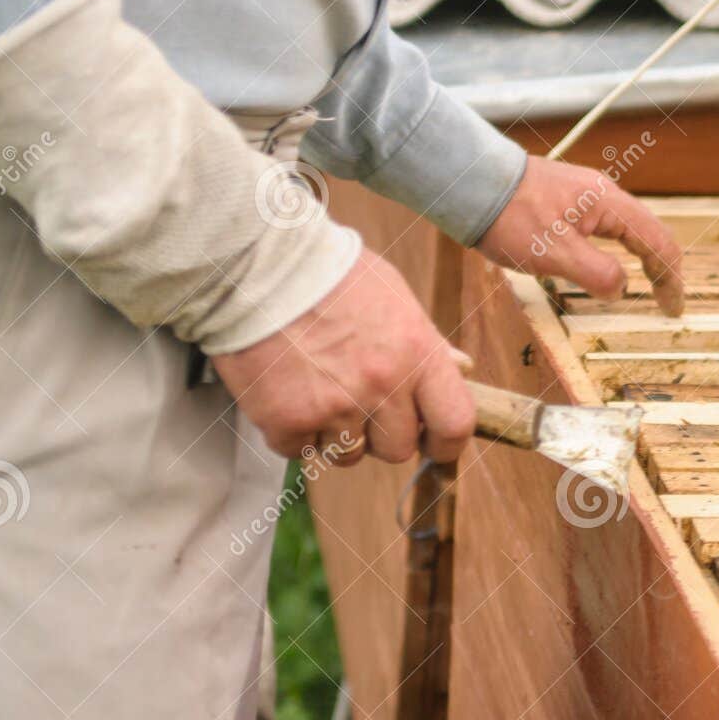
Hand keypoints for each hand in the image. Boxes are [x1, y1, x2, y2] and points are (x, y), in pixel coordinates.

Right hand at [211, 249, 474, 464]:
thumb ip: (427, 343)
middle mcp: (382, 385)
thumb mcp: (395, 298)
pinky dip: (293, 432)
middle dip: (381, 433)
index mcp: (416, 353)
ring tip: (316, 388)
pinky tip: (285, 392)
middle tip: (358, 400)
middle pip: (399, 449)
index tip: (434, 443)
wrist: (257, 264)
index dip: (446, 442)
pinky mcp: (287, 421)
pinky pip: (301, 451)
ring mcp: (334, 406)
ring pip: (348, 455)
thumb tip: (461, 370)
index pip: (454, 423)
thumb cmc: (330, 275)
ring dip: (335, 434)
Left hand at [478, 155, 683, 315]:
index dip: (670, 277)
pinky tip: (613, 265)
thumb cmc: (509, 216)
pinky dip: (621, 250)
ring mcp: (586, 195)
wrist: (470, 182)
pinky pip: (608, 228)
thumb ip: (595, 273)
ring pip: (629, 230)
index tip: (673, 308)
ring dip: (644, 259)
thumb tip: (620, 289)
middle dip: (664, 268)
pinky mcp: (568, 201)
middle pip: (649, 232)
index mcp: (608, 203)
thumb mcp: (554, 253)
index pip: (657, 241)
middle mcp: (604, 194)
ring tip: (650, 286)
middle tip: (668, 302)